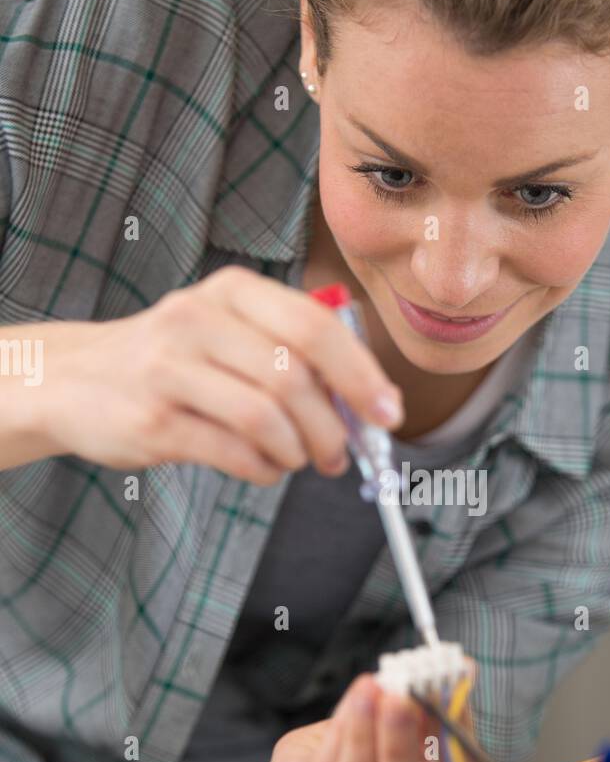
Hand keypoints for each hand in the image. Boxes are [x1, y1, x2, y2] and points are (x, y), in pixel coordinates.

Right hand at [28, 266, 403, 481]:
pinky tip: (263, 467)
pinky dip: (263, 470)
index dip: (362, 376)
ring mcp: (169, 370)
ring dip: (297, 451)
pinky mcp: (152, 421)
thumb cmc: (172, 360)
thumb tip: (367, 400)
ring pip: (266, 418)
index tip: (388, 414)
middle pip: (295, 377)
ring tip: (297, 460)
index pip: (316, 326)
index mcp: (231, 292)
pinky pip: (233, 453)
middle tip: (341, 454)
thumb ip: (292, 350)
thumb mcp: (228, 329)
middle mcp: (197, 320)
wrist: (70, 379)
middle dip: (333, 427)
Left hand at [261, 674, 478, 761]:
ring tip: (372, 688)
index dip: (451, 749)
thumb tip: (456, 671)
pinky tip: (354, 702)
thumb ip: (440, 714)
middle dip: (398, 747)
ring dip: (363, 733)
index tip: (446, 704)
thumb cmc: (392, 760)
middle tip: (400, 700)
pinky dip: (339, 732)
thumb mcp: (423, 742)